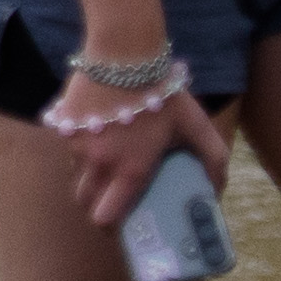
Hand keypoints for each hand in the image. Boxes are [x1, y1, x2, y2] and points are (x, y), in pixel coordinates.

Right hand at [41, 70, 229, 237]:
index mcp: (129, 170)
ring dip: (88, 175)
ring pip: (76, 171)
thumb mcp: (197, 127)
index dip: (110, 228)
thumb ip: (214, 161)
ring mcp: (76, 141)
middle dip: (94, 207)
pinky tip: (99, 133)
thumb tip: (217, 191)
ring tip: (107, 164)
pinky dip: (81, 146)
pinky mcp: (63, 121)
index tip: (119, 227)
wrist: (124, 53)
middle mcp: (98, 162)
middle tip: (109, 201)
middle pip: (83, 201)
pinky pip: (69, 144)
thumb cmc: (163, 93)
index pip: (106, 217)